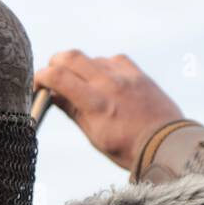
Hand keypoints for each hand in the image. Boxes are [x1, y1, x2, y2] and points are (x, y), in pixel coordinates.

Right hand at [34, 51, 182, 170]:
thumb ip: (72, 110)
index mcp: (95, 103)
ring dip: (79, 68)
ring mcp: (125, 75)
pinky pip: (113, 60)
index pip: (58, 77)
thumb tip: (53, 95)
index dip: (41, 77)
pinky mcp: (138, 73)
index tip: (37, 85)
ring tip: (81, 86)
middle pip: (71, 56)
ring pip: (91, 58)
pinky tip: (103, 81)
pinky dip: (102, 67)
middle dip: (55, 63)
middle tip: (52, 76)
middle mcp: (109, 83)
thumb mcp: (94, 135)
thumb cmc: (127, 148)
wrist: (166, 144)